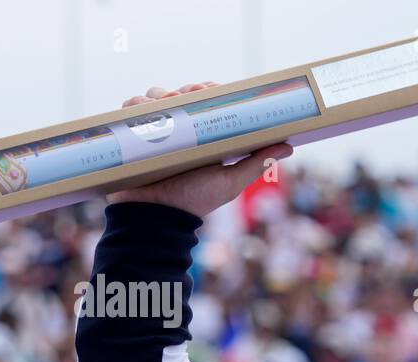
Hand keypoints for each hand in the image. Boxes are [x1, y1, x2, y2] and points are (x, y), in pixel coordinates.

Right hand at [106, 82, 292, 217]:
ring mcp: (152, 133)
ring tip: (170, 101)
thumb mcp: (230, 181)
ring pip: (154, 99)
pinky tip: (146, 108)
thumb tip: (288, 146)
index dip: (209, 92)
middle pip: (180, 96)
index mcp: (201, 138)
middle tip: (193, 93)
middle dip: (186, 90)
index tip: (214, 88)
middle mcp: (177, 132)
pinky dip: (136, 105)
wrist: (157, 218)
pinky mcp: (130, 137)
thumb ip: (256, 163)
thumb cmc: (195, 201)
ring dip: (161, 94)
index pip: (205, 104)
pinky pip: (129, 111)